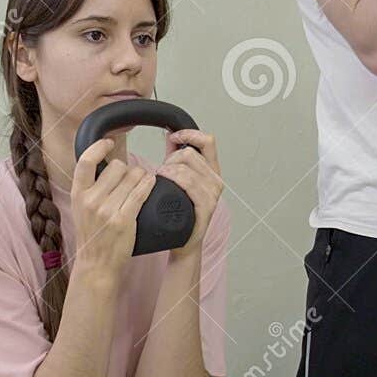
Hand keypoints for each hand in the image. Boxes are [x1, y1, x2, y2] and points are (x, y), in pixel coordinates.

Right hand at [70, 137, 155, 282]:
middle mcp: (90, 200)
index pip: (85, 161)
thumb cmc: (92, 236)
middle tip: (131, 178)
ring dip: (141, 176)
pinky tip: (151, 183)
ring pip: (132, 176)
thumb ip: (89, 188)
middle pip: (116, 167)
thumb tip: (103, 162)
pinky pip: (141, 192)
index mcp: (78, 194)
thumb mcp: (80, 209)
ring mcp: (107, 211)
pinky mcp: (124, 220)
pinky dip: (149, 184)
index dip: (99, 147)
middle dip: (127, 169)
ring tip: (142, 183)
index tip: (108, 143)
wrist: (96, 265)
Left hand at [158, 129, 222, 261]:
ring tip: (160, 179)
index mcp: (212, 171)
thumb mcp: (180, 180)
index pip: (208, 141)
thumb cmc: (181, 212)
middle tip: (161, 172)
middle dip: (170, 159)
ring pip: (186, 168)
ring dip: (167, 170)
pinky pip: (189, 184)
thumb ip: (177, 158)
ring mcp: (213, 194)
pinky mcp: (206, 206)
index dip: (190, 134)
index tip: (175, 137)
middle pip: (190, 154)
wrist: (184, 241)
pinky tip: (164, 182)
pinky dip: (174, 180)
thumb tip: (172, 136)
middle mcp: (216, 180)